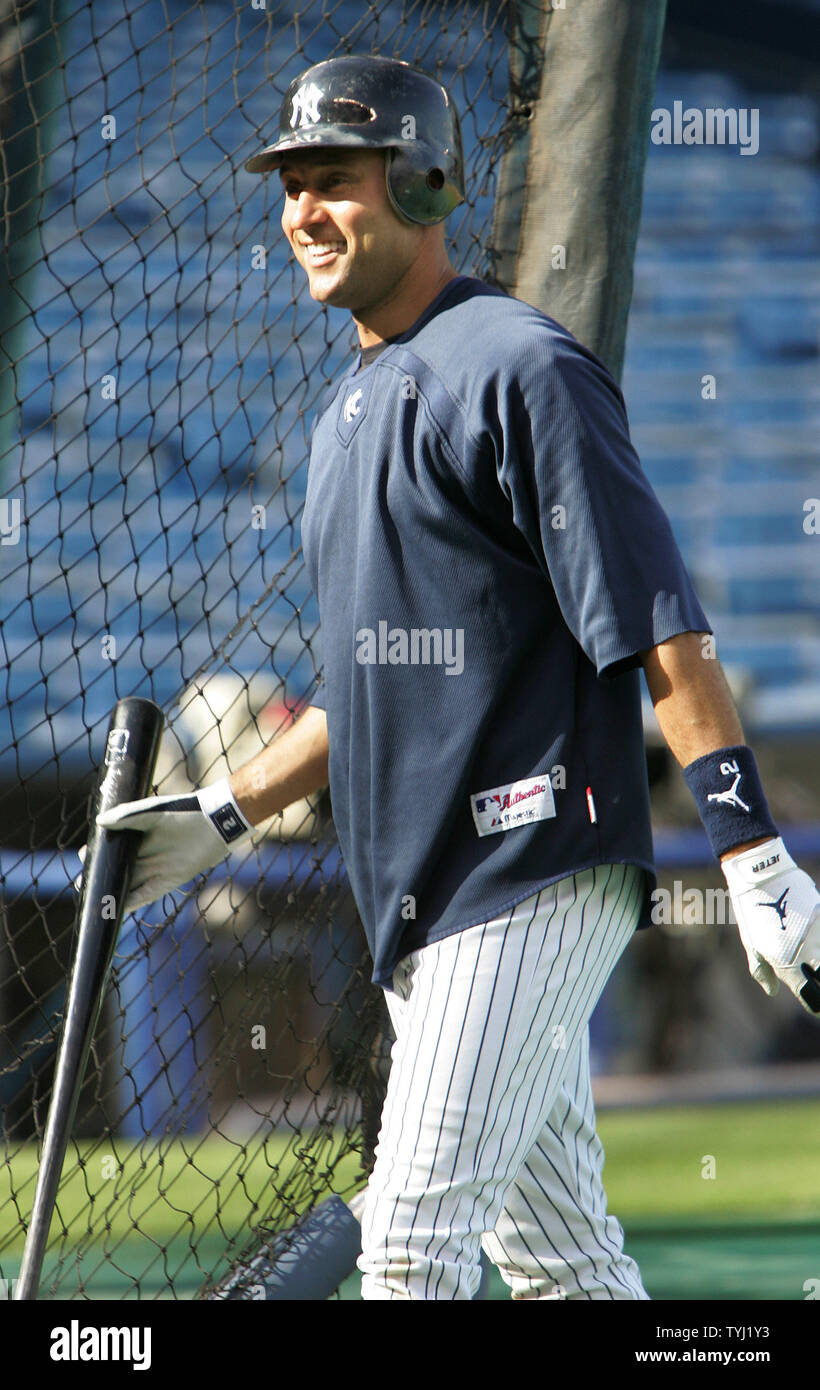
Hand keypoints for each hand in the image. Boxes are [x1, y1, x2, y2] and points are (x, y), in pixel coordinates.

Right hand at [75, 778, 253, 913]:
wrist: (215, 823)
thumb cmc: (184, 812)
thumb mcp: (153, 812)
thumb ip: (127, 817)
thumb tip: (99, 823)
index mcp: (138, 834)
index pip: (111, 846)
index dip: (97, 852)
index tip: (83, 855)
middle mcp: (145, 853)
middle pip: (117, 868)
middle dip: (100, 876)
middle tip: (82, 883)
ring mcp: (155, 868)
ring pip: (128, 884)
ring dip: (112, 893)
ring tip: (92, 901)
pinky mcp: (167, 881)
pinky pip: (145, 895)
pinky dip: (130, 902)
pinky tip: (115, 908)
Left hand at [722, 837, 819, 1013]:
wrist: (762, 876)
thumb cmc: (751, 912)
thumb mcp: (751, 944)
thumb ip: (762, 970)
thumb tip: (772, 991)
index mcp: (787, 964)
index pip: (810, 997)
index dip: (814, 1006)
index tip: (815, 1007)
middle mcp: (808, 952)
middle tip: (817, 986)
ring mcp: (819, 935)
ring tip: (812, 961)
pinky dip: (819, 942)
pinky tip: (810, 939)